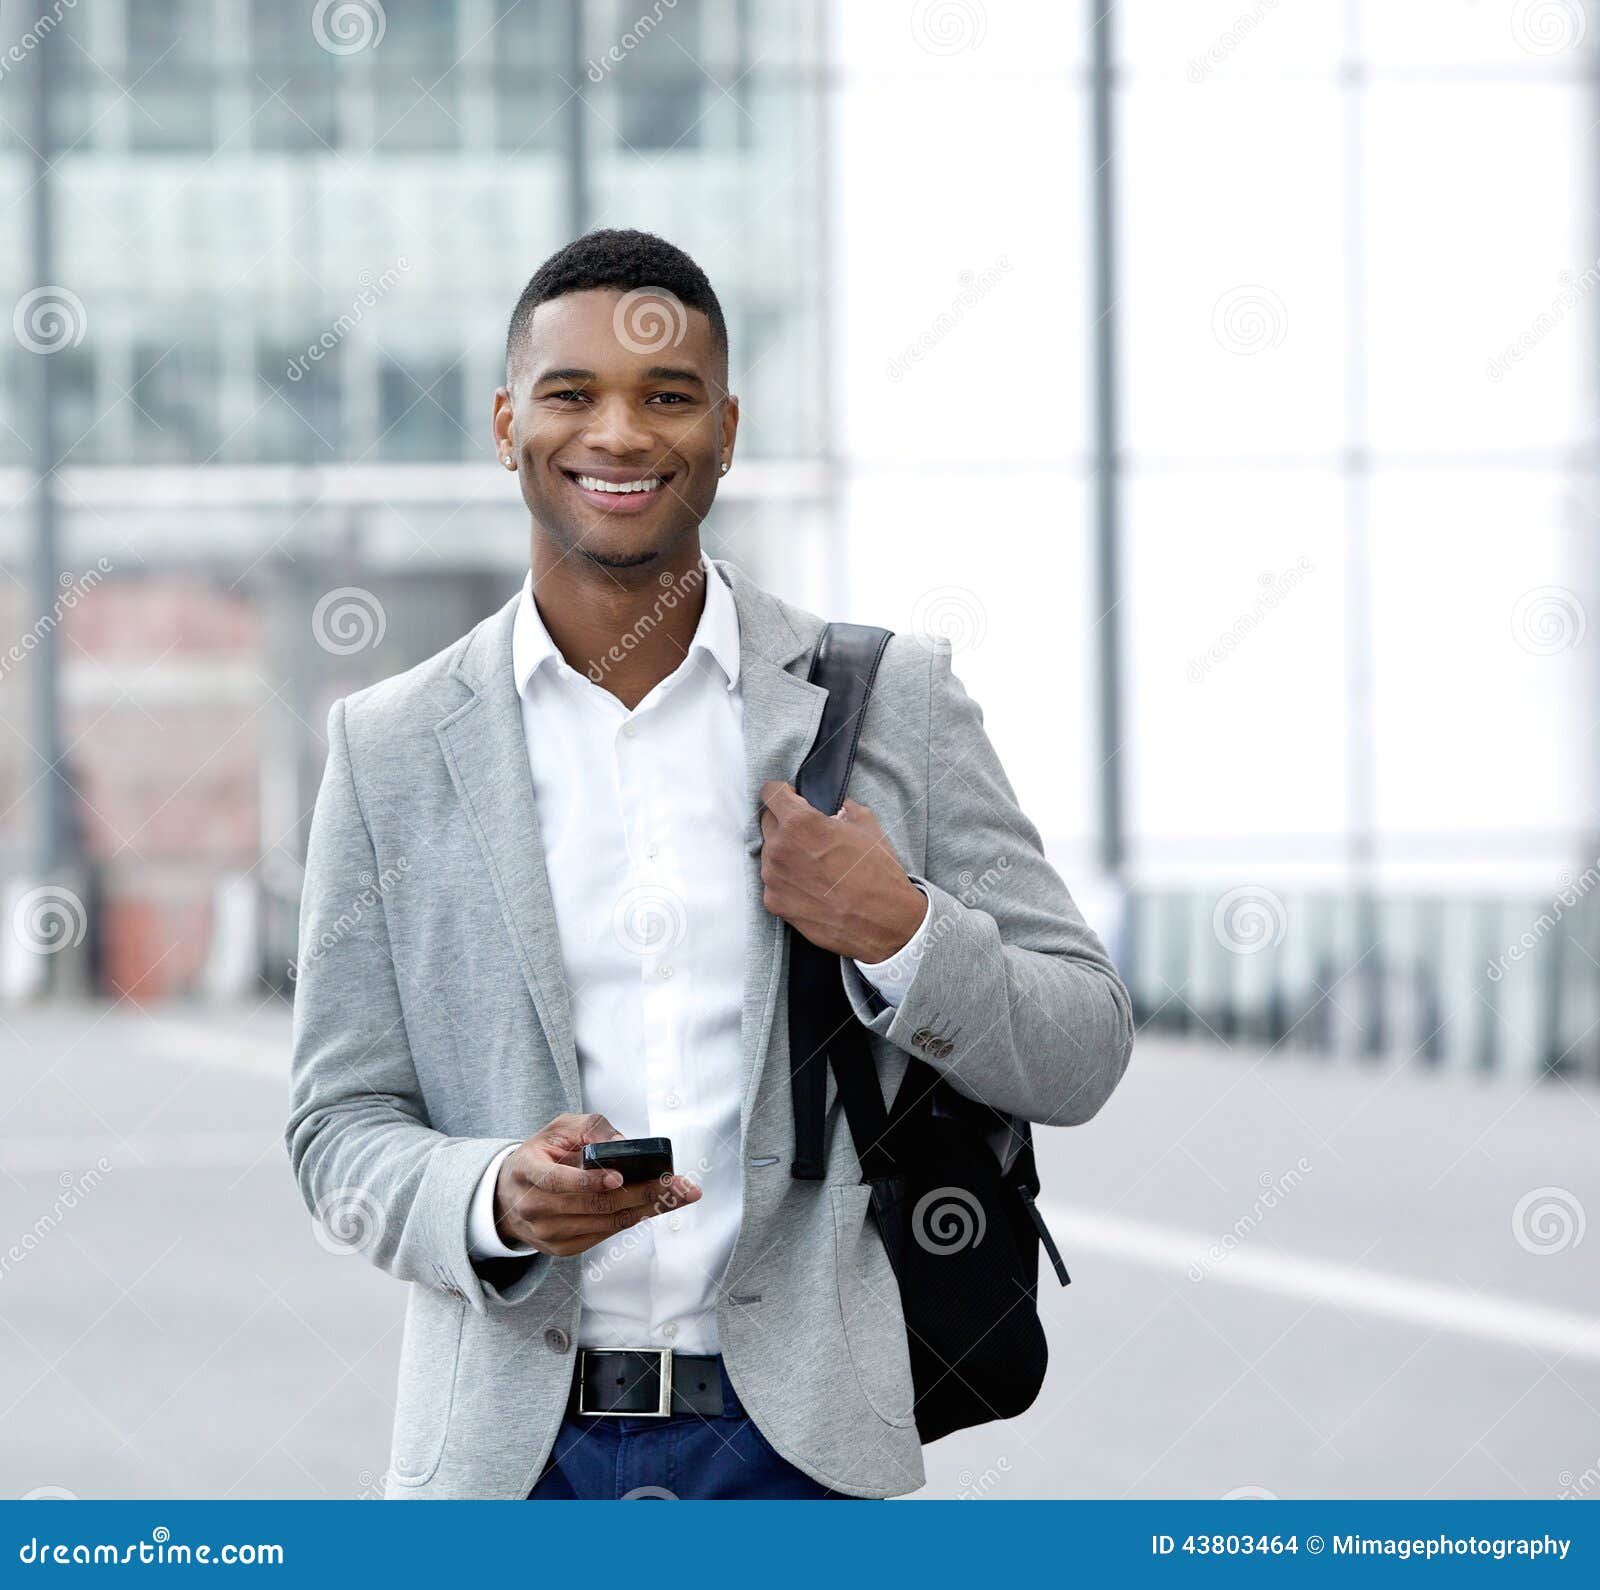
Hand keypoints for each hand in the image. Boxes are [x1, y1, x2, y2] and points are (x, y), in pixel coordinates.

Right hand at [493, 1112, 700, 1256]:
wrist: (510, 1194)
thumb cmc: (542, 1154)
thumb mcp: (559, 1128)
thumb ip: (590, 1128)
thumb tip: (623, 1144)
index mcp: (528, 1172)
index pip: (559, 1181)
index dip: (590, 1180)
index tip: (620, 1176)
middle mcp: (535, 1209)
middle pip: (595, 1206)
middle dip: (642, 1193)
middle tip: (678, 1185)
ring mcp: (548, 1234)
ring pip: (607, 1223)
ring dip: (648, 1208)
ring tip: (680, 1194)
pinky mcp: (563, 1248)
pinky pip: (605, 1233)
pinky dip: (634, 1217)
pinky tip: (656, 1205)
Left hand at [757, 780, 926, 962]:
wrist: (884, 922)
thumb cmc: (877, 873)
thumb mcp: (867, 825)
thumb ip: (841, 807)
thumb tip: (831, 806)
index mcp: (799, 822)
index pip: (770, 792)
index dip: (783, 793)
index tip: (792, 799)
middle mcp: (779, 848)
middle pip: (768, 822)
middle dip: (786, 823)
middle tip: (811, 836)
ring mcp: (773, 878)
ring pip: (770, 853)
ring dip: (786, 853)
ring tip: (816, 866)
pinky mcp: (774, 903)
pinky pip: (774, 881)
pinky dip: (788, 880)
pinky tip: (812, 886)